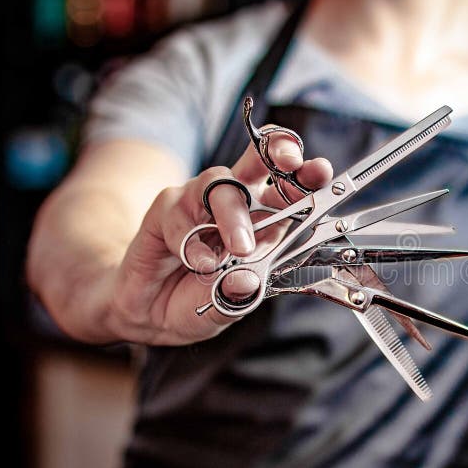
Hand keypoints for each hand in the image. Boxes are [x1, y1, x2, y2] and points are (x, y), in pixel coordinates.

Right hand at [107, 129, 331, 344]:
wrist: (150, 313)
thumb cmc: (197, 302)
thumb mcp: (226, 307)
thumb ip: (239, 295)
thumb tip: (248, 282)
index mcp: (263, 222)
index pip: (288, 189)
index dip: (305, 175)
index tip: (318, 171)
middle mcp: (234, 203)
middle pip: (258, 161)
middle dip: (278, 153)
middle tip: (291, 164)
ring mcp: (199, 202)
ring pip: (220, 184)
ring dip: (233, 215)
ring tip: (240, 249)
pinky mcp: (166, 209)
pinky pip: (179, 210)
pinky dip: (190, 239)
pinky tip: (198, 263)